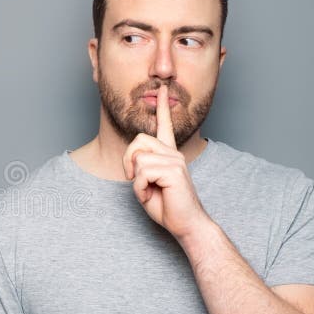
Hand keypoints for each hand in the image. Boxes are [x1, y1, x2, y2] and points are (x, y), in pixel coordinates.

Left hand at [121, 84, 209, 239]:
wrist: (185, 224)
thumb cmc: (167, 207)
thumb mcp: (147, 184)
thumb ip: (141, 166)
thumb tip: (137, 157)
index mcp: (169, 155)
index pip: (165, 126)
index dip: (162, 107)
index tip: (162, 88)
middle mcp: (174, 153)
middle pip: (138, 141)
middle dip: (128, 161)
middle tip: (134, 179)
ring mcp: (175, 161)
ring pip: (138, 159)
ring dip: (136, 181)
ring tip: (149, 191)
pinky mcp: (174, 171)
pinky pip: (142, 173)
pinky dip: (140, 189)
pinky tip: (153, 195)